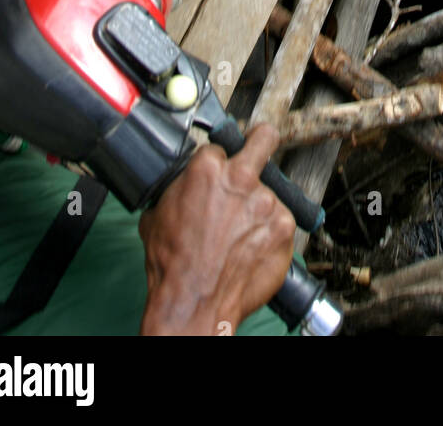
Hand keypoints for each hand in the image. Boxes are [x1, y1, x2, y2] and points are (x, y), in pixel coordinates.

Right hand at [138, 124, 295, 335]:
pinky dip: (270, 231)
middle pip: (265, 137)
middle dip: (261, 142)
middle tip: (258, 151)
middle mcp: (241, 177)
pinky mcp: (284, 225)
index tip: (219, 173)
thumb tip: (184, 184)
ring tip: (242, 233)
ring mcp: (266, 201)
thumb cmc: (173, 265)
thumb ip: (179, 188)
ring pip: (269, 192)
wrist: (194, 303)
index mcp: (207, 168)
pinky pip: (280, 220)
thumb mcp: (158, 214)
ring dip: (258, 207)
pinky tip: (252, 247)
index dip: (217, 163)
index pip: (220, 148)